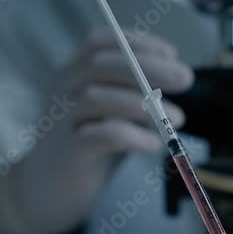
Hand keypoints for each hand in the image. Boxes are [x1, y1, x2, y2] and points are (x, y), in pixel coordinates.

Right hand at [0, 29, 193, 233]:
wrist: (47, 191)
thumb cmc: (88, 147)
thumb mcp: (112, 113)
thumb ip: (134, 93)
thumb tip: (175, 76)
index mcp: (71, 73)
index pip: (99, 42)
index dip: (137, 42)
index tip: (171, 54)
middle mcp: (61, 90)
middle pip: (102, 65)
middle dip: (150, 67)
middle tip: (186, 79)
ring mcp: (60, 120)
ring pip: (98, 98)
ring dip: (145, 105)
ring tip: (177, 118)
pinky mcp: (68, 151)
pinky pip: (101, 136)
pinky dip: (134, 136)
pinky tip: (153, 144)